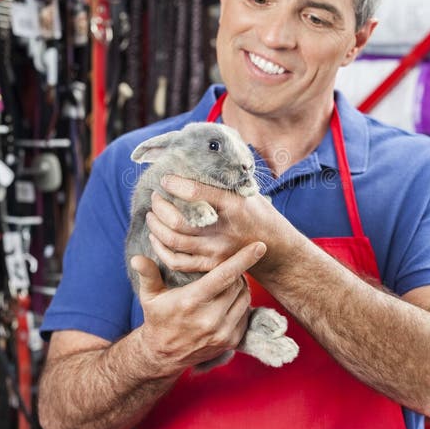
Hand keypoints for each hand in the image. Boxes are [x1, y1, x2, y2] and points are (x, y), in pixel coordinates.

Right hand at [132, 240, 266, 374]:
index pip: (224, 276)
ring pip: (244, 299)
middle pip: (237, 285)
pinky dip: (241, 304)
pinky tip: (228, 302)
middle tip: (226, 269)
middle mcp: (209, 319)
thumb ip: (148, 274)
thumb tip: (137, 257)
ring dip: (240, 288)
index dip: (243, 259)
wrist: (163, 354)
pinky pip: (245, 315)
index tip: (260, 246)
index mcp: (192, 301)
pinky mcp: (230, 342)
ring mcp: (221, 332)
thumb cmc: (158, 318)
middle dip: (236, 273)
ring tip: (227, 284)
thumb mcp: (149, 296)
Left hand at [145, 175, 287, 277]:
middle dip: (160, 207)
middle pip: (179, 220)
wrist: (277, 249)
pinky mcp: (212, 265)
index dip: (176, 184)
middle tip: (155, 198)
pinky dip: (161, 249)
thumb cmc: (259, 214)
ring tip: (152, 215)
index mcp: (234, 206)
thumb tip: (198, 163)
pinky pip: (178, 261)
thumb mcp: (248, 192)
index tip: (165, 179)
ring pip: (174, 241)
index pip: (197, 192)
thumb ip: (224, 182)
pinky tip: (156, 238)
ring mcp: (217, 250)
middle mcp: (224, 230)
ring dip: (156, 227)